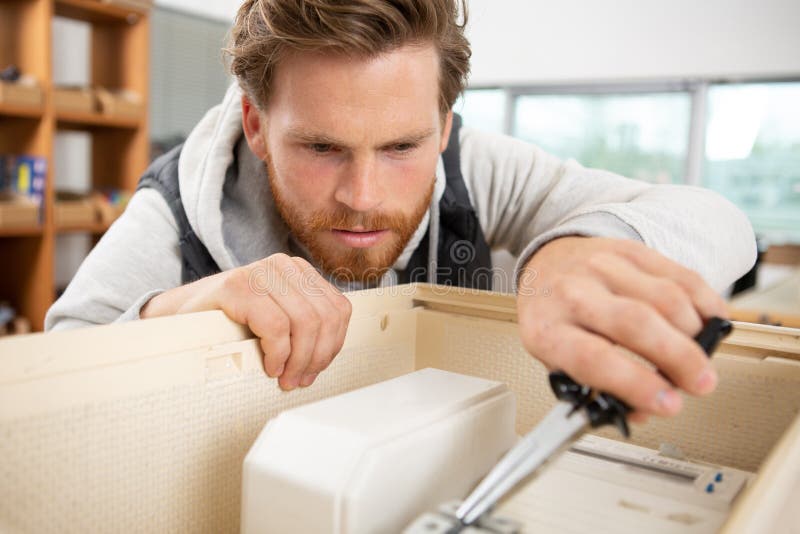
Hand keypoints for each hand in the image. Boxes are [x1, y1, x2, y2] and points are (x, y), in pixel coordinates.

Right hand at [141, 253, 351, 389]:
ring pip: (305, 322)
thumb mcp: (277, 318)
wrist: (183, 316)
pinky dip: (278, 354)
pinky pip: (276, 327)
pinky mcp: (237, 287)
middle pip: (325, 318)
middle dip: (316, 357)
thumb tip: (330, 355)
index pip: (339, 309)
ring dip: (298, 360)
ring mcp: (259, 272)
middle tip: (298, 380)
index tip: (316, 369)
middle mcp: (283, 265)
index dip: (333, 346)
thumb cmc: (232, 322)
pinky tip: (269, 366)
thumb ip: (304, 326)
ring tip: (285, 377)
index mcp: (300, 271)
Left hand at [516, 236, 727, 421]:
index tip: (668, 404)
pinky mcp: (630, 250)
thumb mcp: (558, 362)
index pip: (594, 359)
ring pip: (665, 297)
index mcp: (548, 330)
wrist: (547, 265)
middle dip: (679, 359)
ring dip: (695, 333)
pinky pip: (680, 276)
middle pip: (636, 323)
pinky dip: (705, 303)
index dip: (637, 385)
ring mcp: (602, 267)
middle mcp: (572, 293)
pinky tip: (710, 323)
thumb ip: (600, 389)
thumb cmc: (556, 320)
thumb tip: (644, 410)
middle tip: (701, 383)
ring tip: (700, 357)